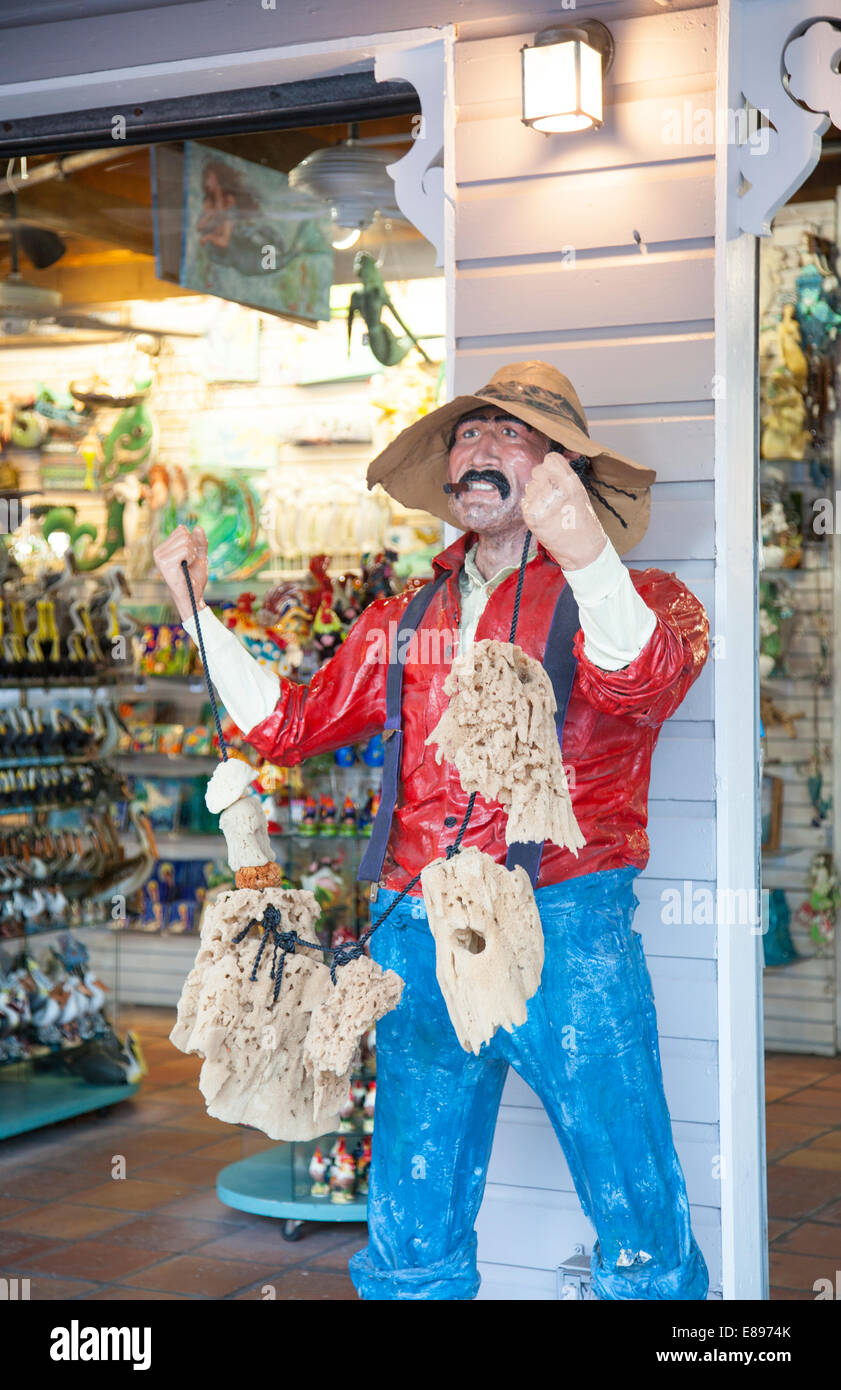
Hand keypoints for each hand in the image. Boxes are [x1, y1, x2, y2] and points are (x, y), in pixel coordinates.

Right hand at [153, 525, 208, 622]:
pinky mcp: (165, 564)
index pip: (181, 530)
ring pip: (185, 541)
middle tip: (189, 563)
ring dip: (192, 554)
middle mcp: (158, 552)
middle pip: (183, 533)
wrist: (193, 596)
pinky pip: (185, 550)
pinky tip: (185, 568)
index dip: (192, 543)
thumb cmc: (194, 579)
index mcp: (163, 549)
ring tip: (187, 566)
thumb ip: (200, 542)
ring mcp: (159, 557)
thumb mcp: (199, 557)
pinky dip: (190, 558)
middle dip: (193, 548)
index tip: (189, 558)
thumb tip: (198, 527)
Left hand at [521, 452, 607, 570]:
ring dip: (536, 494)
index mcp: (570, 481)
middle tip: (550, 495)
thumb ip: (563, 476)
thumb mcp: (579, 491)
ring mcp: (542, 503)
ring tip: (549, 508)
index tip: (553, 476)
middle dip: (542, 480)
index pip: (550, 459)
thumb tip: (548, 465)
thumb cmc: (583, 520)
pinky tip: (543, 515)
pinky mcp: (532, 516)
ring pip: (530, 486)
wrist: (582, 548)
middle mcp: (555, 489)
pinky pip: (525, 501)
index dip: (550, 467)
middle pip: (537, 471)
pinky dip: (531, 507)